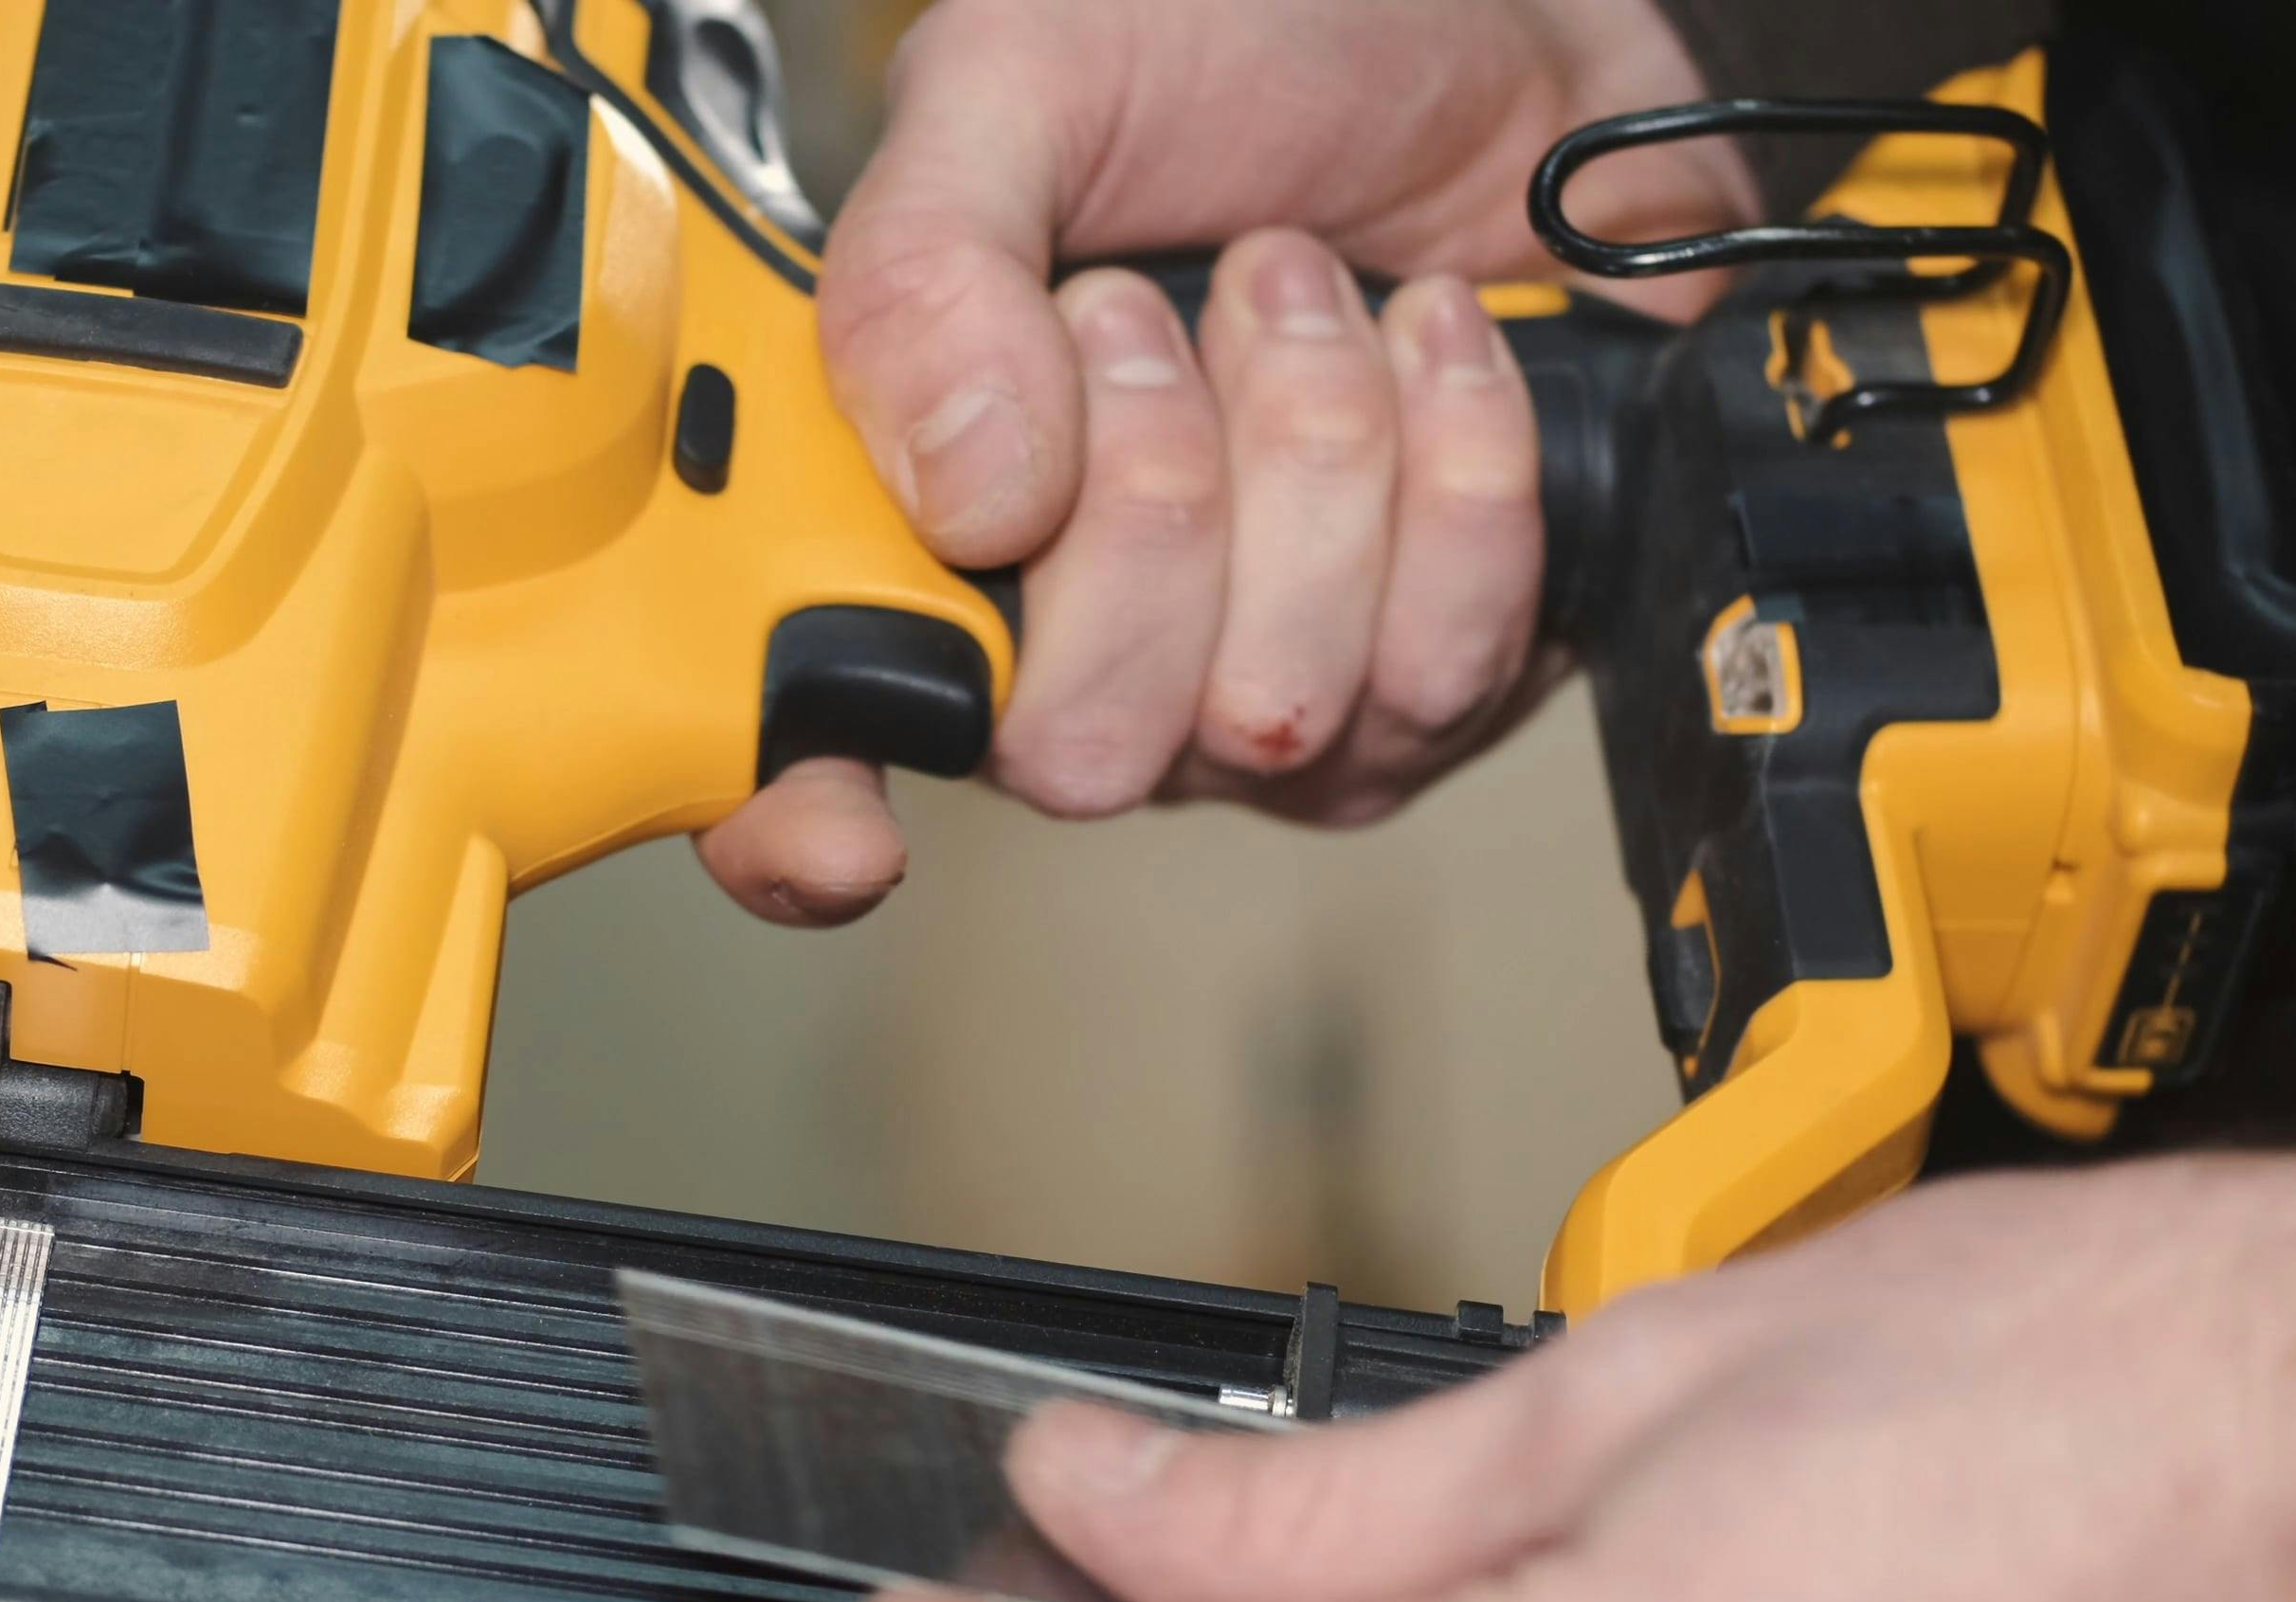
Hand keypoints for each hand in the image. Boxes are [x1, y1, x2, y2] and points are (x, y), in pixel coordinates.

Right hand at [698, 0, 1758, 925]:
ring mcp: (1264, 688)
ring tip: (1299, 284)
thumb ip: (926, 265)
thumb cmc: (1244, 51)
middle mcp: (1078, 648)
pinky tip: (1430, 336)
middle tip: (1145, 313)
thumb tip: (963, 492)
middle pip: (1075, 751)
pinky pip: (1445, 656)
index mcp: (917, 522)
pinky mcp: (1443, 675)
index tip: (842, 828)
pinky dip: (1455, 456)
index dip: (794, 824)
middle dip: (1145, 502)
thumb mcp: (1024, 77)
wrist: (1501, 23)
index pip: (811, 758)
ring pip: (1278, 705)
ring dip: (1308, 444)